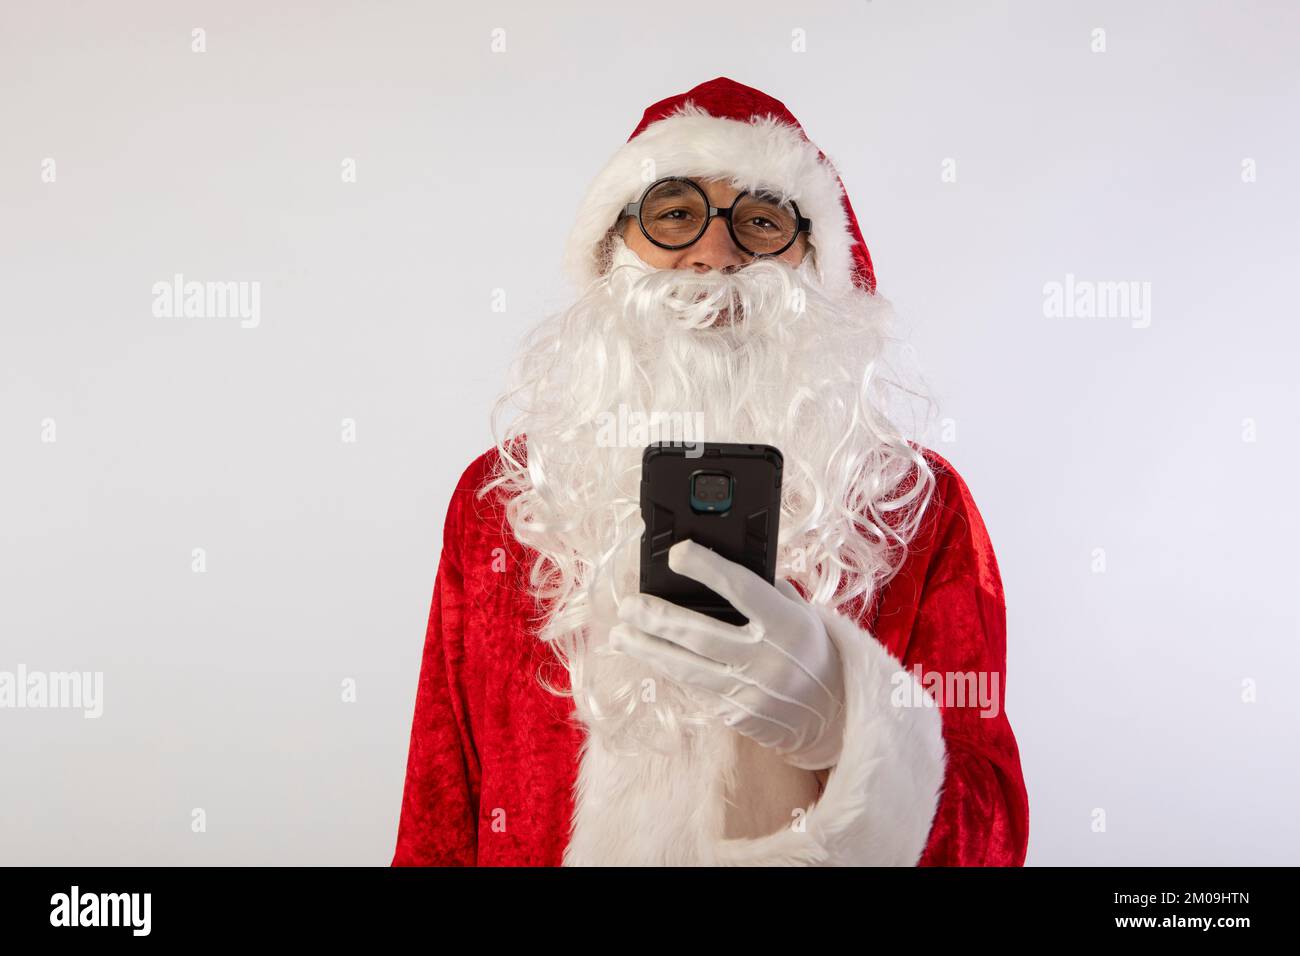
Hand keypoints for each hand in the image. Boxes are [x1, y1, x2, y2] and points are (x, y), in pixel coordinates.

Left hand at [610, 539, 845, 769]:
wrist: (836, 716)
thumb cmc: (812, 652)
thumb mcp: (802, 616)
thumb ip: (767, 592)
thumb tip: (719, 563)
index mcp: (789, 625)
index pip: (743, 590)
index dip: (708, 569)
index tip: (676, 552)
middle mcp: (769, 660)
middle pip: (702, 635)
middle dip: (658, 619)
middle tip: (627, 606)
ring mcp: (751, 692)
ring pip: (688, 669)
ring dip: (649, 650)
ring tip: (621, 635)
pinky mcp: (737, 716)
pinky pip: (696, 689)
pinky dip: (671, 670)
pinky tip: (651, 656)